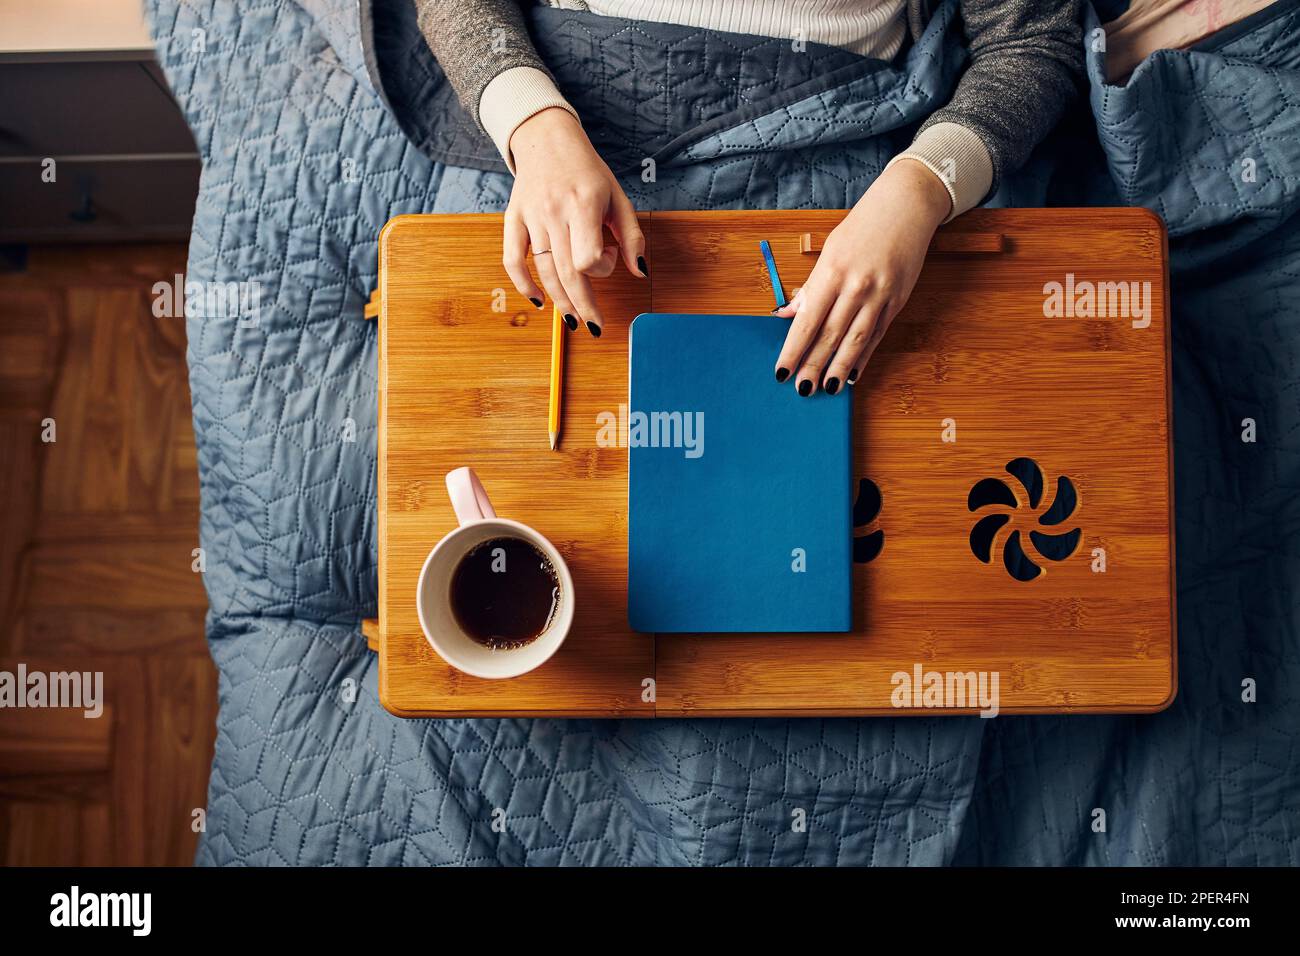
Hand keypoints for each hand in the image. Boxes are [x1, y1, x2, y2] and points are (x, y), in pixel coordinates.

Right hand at [502, 107, 645, 335]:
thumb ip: (632, 236)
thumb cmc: (588, 171)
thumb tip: (640, 272)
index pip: (589, 257)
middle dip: (582, 305)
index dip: (602, 267)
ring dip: (559, 300)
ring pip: (543, 270)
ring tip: (573, 319)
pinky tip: (537, 300)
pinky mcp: (513, 219)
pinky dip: (523, 284)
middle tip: (594, 327)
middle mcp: (554, 212)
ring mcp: (530, 217)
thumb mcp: (618, 197)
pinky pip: (512, 259)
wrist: (547, 139)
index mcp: (583, 205)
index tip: (610, 258)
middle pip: (567, 272)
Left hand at [773, 159, 950, 393]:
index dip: (793, 350)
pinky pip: (877, 334)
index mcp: (831, 272)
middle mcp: (855, 286)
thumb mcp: (829, 252)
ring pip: (856, 340)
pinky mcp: (898, 300)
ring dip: (839, 367)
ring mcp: (879, 294)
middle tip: (801, 390)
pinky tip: (853, 373)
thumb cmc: (861, 228)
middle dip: (813, 365)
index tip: (782, 372)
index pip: (807, 321)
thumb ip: (809, 288)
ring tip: (827, 388)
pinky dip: (864, 356)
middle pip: (830, 335)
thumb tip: (784, 313)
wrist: (905, 207)